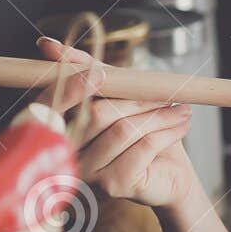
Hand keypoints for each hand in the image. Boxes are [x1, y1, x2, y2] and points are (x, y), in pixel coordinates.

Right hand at [37, 36, 197, 209]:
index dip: (73, 86)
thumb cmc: (140, 134)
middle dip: (136, 98)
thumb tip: (49, 47)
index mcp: (59, 130)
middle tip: (167, 92)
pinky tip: (182, 126)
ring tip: (182, 109)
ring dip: (159, 114)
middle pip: (96, 113)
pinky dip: (167, 132)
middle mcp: (67, 155)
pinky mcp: (113, 185)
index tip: (100, 72)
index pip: (52, 103)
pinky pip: (142, 148)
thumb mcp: (115, 97)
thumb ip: (88, 71)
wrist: (170, 176)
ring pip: (123, 130)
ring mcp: (88, 172)